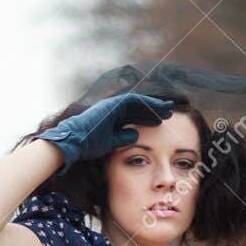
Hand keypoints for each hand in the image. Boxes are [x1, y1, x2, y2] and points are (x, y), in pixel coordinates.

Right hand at [37, 92, 173, 169]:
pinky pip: (134, 100)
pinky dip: (147, 103)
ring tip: (168, 108)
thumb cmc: (89, 145)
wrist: (75, 142)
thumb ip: (123, 138)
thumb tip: (136, 135)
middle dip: (154, 110)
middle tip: (170, 113)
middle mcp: (114, 109)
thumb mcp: (111, 143)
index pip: (134, 116)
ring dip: (154, 105)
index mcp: (113, 118)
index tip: (161, 122)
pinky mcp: (113, 104)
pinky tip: (158, 106)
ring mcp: (113, 105)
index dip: (148, 118)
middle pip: (139, 108)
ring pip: (139, 102)